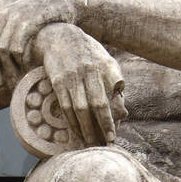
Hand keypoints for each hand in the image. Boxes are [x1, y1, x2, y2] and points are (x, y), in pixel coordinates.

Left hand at [0, 0, 82, 69]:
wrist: (67, 2)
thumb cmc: (47, 19)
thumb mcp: (26, 25)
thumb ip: (12, 37)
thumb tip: (1, 60)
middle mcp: (3, 15)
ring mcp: (15, 16)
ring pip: (1, 48)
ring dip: (7, 67)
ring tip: (14, 80)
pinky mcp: (28, 20)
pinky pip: (17, 45)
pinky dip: (18, 60)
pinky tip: (25, 68)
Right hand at [36, 24, 126, 146]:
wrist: (61, 37)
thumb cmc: (89, 54)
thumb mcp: (107, 62)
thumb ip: (116, 84)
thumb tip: (122, 111)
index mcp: (105, 67)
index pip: (111, 97)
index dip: (111, 118)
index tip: (113, 135)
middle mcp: (89, 71)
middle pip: (96, 104)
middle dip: (101, 126)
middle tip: (104, 144)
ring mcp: (72, 76)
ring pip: (79, 108)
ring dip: (85, 129)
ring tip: (90, 143)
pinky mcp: (58, 81)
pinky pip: (65, 106)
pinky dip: (71, 121)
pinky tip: (76, 132)